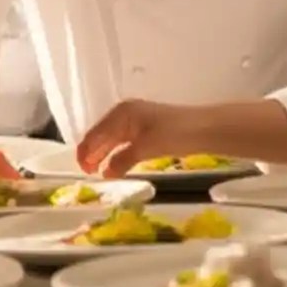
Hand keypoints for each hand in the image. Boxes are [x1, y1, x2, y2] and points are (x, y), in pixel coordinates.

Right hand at [77, 99, 204, 176]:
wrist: (204, 128)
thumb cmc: (174, 133)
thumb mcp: (146, 147)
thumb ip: (122, 160)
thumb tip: (105, 173)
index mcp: (121, 113)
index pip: (95, 134)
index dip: (86, 152)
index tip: (82, 170)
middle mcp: (125, 114)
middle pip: (101, 135)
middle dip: (92, 153)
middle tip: (86, 174)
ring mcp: (136, 121)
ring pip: (112, 139)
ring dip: (103, 154)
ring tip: (97, 172)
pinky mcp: (146, 130)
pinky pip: (124, 142)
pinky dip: (116, 153)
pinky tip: (115, 165)